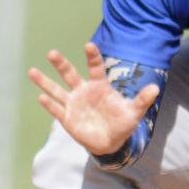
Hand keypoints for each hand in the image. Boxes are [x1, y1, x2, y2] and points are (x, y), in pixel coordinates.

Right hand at [28, 42, 159, 155]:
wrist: (111, 142)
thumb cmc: (122, 123)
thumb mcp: (134, 112)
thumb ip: (142, 100)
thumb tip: (156, 88)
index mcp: (99, 86)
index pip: (95, 67)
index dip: (92, 56)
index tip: (89, 45)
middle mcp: (83, 91)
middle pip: (70, 74)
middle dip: (61, 64)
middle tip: (52, 53)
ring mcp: (73, 104)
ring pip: (56, 89)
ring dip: (44, 81)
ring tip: (32, 71)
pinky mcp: (67, 118)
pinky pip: (56, 109)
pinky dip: (49, 104)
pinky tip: (41, 97)